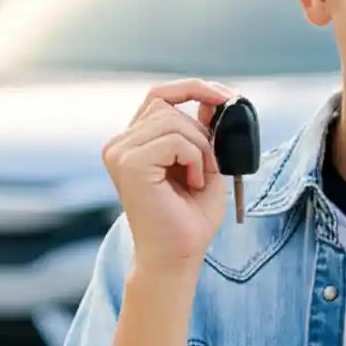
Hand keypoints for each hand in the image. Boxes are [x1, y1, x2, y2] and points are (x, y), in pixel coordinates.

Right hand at [102, 79, 233, 274]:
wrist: (177, 257)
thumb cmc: (189, 218)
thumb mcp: (204, 163)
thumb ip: (203, 129)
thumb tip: (212, 98)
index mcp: (132, 142)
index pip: (158, 95)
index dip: (193, 89)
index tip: (226, 96)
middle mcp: (119, 144)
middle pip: (167, 104)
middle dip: (201, 131)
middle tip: (208, 167)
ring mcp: (119, 152)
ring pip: (174, 120)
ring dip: (200, 149)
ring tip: (197, 180)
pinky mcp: (128, 163)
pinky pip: (176, 139)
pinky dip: (195, 159)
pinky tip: (192, 184)